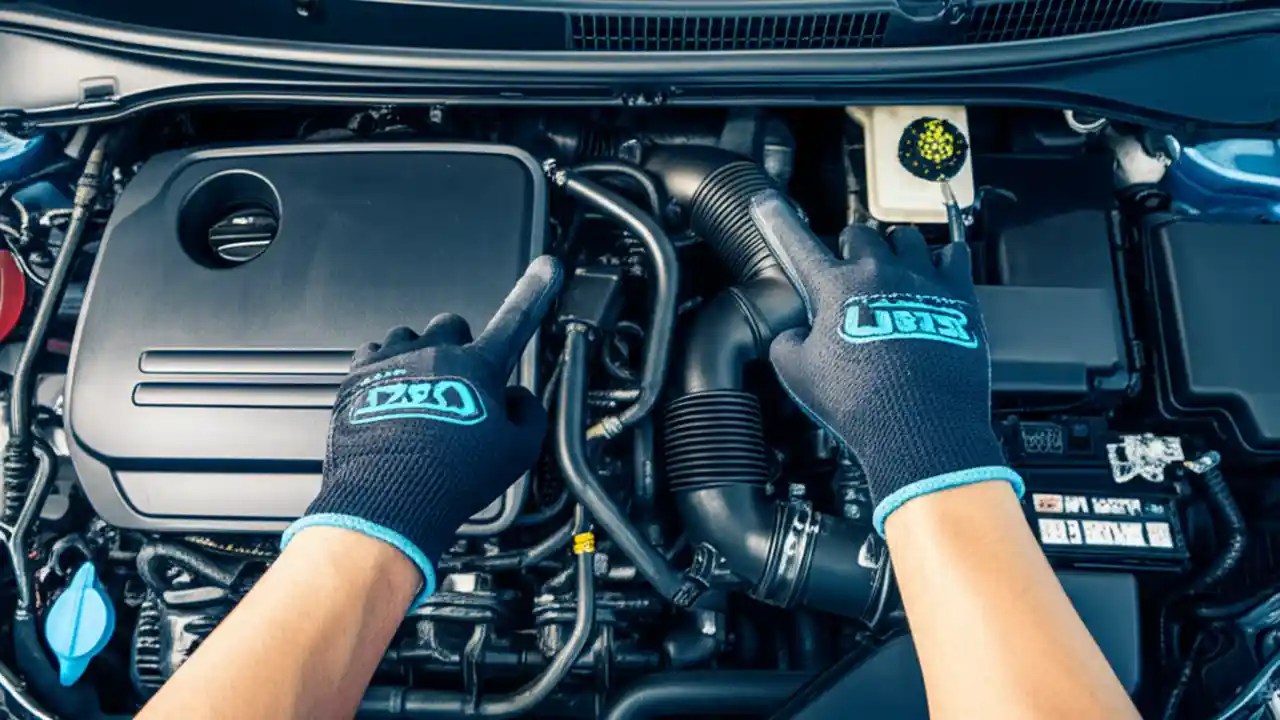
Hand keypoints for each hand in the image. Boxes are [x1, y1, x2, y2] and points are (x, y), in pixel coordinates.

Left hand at [282, 256, 563, 606]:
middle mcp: (435, 353)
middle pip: (453, 325)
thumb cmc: (452, 479)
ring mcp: (392, 361)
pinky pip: (372, 356)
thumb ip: (528, 415)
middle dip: (458, 347)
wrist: (387, 503)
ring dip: (418, 356)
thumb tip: (518, 398)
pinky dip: (383, 372)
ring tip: (420, 398)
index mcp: (479, 368)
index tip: (546, 267)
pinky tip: (389, 402)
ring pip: (409, 337)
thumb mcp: (517, 454)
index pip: (516, 319)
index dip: (535, 290)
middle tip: (458, 385)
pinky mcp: (357, 377)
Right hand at [748, 190, 1020, 535]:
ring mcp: (923, 280)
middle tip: (850, 276)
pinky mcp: (960, 296)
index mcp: (835, 288)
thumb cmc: (861, 404)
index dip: (778, 219)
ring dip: (895, 251)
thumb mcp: (798, 376)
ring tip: (893, 275)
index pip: (797, 242)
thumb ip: (787, 343)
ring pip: (907, 239)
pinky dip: (940, 262)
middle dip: (851, 249)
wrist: (923, 429)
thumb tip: (793, 333)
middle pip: (861, 235)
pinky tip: (936, 276)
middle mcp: (879, 273)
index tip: (766, 200)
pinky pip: (953, 254)